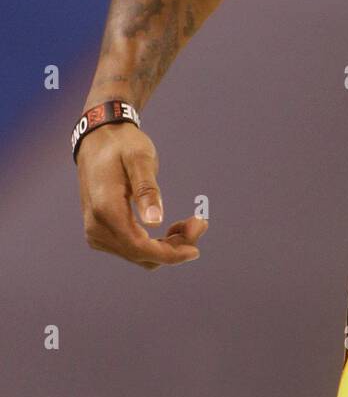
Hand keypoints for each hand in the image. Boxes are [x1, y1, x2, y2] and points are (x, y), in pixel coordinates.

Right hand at [76, 123, 207, 269]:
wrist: (98, 141)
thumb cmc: (122, 146)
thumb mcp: (140, 159)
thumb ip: (147, 189)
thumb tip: (155, 222)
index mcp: (105, 210)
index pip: (139, 248)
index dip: (169, 254)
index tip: (195, 250)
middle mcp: (97, 228)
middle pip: (141, 255)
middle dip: (175, 247)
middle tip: (200, 224)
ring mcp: (97, 233)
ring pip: (139, 255)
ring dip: (167, 246)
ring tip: (190, 223)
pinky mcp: (101, 232)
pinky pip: (133, 249)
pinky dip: (156, 243)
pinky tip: (173, 227)